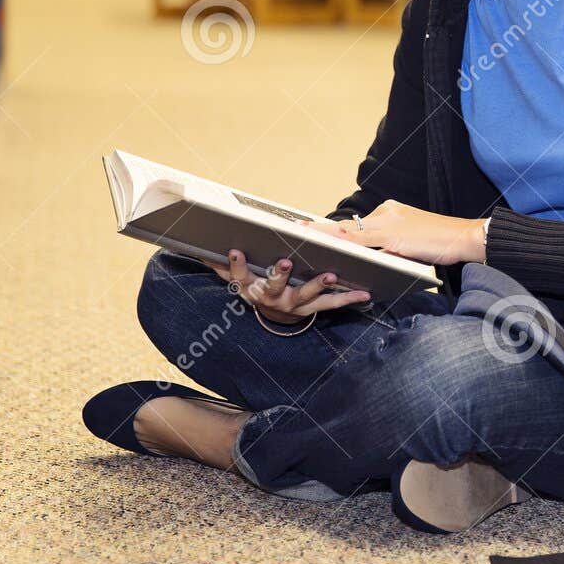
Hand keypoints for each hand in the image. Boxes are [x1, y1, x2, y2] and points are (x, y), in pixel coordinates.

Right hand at [209, 249, 371, 321]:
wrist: (273, 315)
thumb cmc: (257, 287)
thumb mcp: (238, 278)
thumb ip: (222, 264)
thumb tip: (199, 249)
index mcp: (251, 288)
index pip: (239, 276)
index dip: (236, 265)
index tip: (235, 251)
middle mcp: (272, 298)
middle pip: (274, 287)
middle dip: (279, 275)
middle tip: (285, 263)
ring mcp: (294, 305)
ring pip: (306, 295)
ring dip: (318, 285)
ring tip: (330, 275)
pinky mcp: (313, 308)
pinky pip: (332, 304)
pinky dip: (348, 299)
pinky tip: (364, 294)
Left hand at [298, 201, 485, 265]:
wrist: (467, 237)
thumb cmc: (442, 243)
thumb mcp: (410, 242)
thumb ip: (389, 246)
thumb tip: (368, 258)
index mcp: (389, 213)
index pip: (353, 224)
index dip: (329, 229)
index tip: (307, 229)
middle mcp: (385, 214)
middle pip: (345, 225)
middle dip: (318, 230)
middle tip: (293, 231)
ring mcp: (388, 224)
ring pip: (348, 232)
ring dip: (324, 238)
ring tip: (301, 239)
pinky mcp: (394, 238)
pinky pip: (362, 244)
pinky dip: (344, 247)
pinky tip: (329, 252)